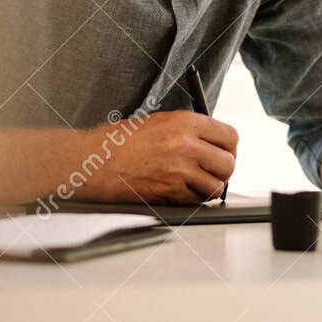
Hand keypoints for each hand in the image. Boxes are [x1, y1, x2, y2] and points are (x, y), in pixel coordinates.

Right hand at [74, 110, 237, 203]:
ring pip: (216, 186)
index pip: (230, 136)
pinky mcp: (170, 191)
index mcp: (185, 123)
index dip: (230, 148)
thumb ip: (188, 130)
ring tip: (196, 184)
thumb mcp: (158, 122)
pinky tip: (181, 191)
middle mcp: (186, 145)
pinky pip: (197, 200)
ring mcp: (179, 170)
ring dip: (209, 188)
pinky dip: (193, 199)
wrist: (92, 161)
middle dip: (223, 170)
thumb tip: (211, 143)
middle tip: (213, 172)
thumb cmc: (118, 142)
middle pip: (228, 163)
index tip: (225, 153)